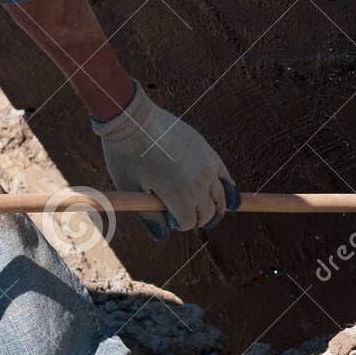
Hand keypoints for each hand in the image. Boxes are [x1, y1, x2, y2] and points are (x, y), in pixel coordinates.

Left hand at [93, 87, 238, 238]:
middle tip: (182, 216)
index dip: (178, 224)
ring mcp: (206, 165)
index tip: (166, 217)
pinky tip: (229, 200)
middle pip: (208, 212)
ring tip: (203, 211)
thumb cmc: (127, 155)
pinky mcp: (207, 151)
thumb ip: (149, 216)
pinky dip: (227, 189)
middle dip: (196, 219)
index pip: (189, 222)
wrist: (133, 118)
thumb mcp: (131, 190)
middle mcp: (199, 183)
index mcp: (180, 195)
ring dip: (213, 207)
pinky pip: (225, 176)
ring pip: (220, 197)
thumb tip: (163, 236)